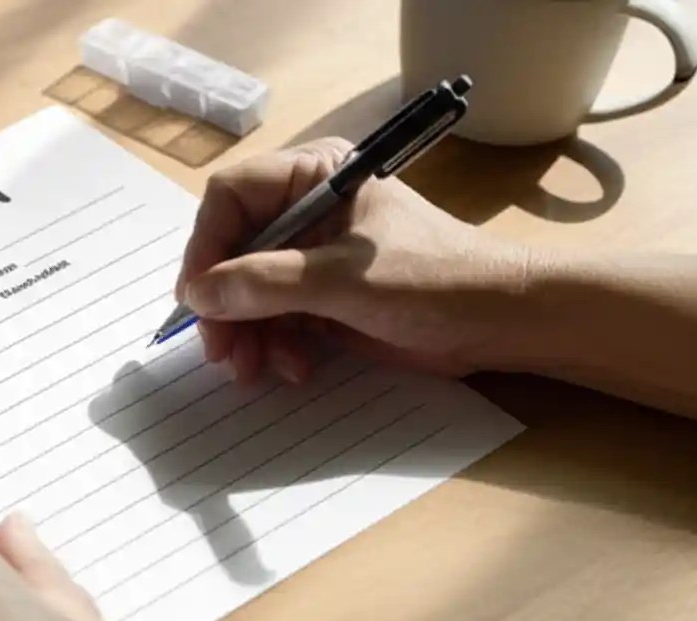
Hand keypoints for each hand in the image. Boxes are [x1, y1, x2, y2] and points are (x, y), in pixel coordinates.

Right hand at [175, 137, 539, 383]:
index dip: (205, 247)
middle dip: (225, 304)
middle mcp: (305, 209)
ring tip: (253, 370)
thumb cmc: (433, 281)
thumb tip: (197, 294)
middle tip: (221, 352)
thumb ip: (265, 284)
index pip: (230, 197)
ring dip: (245, 333)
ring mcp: (312, 255)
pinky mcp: (322, 296)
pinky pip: (274, 318)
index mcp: (314, 176)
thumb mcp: (342, 280)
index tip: (196, 299)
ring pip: (248, 291)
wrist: (500, 321)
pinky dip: (273, 345)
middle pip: (232, 250)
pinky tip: (293, 367)